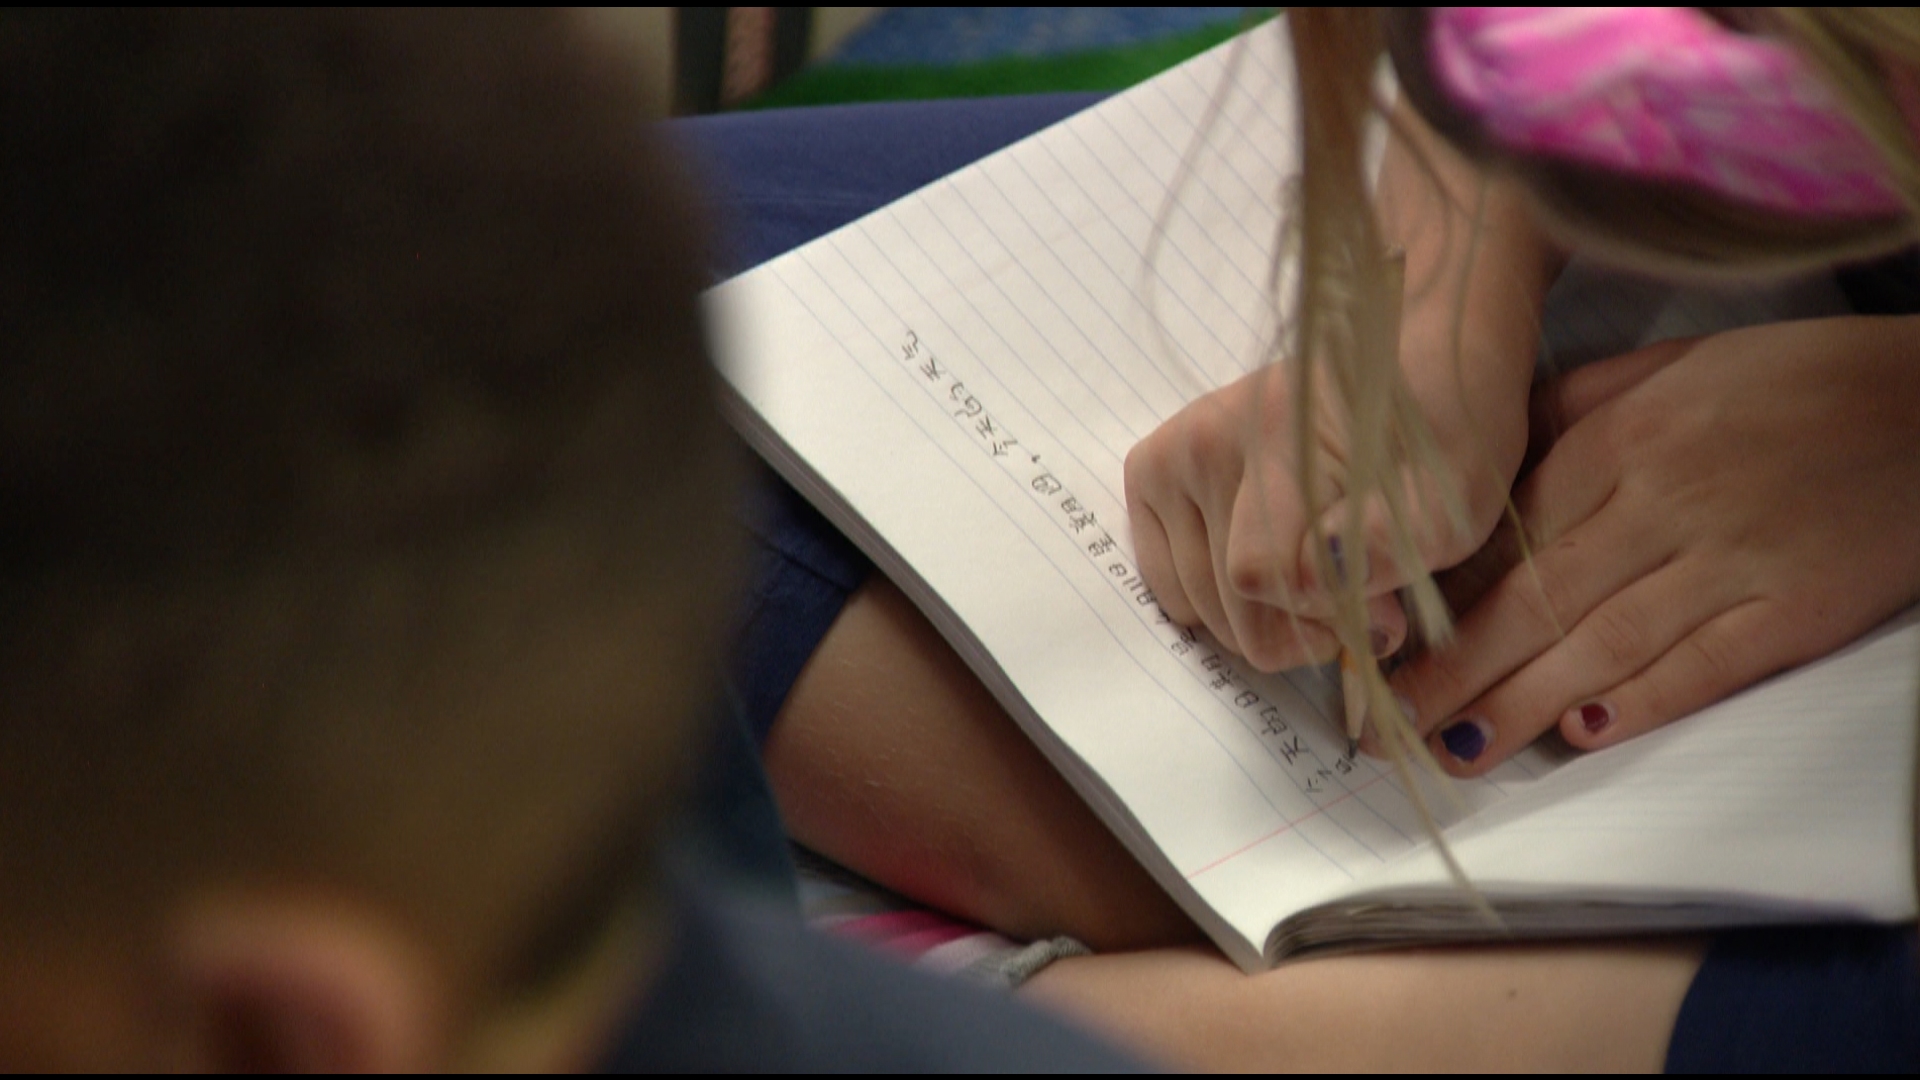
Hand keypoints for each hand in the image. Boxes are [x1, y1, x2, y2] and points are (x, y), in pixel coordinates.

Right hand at [1121, 101, 1551, 671]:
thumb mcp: (1453, 497)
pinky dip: (1213, 597)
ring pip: (1194, 604)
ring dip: (1260, 617)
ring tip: (1319, 581)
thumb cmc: (1445, 428)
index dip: (1324, 623)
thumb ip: (1392, 543)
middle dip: (1297, 630)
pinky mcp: (1153, 468)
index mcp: (1279, 438)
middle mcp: (1206, 440)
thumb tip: (1327, 572)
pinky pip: (1165, 582)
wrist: (1412, 347)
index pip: (1263, 580)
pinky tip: (1266, 566)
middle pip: (1227, 604)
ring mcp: (1172, 453)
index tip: (1384, 614)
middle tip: (1360, 603)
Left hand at [1392, 316, 1919, 773]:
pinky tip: (1584, 737)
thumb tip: (1476, 460)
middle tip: (1384, 723)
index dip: (1437, 598)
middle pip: (1536, 599)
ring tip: (1455, 749)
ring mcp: (1733, 560)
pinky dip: (1644, 702)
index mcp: (1620, 440)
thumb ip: (1569, 411)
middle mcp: (1664, 502)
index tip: (1377, 643)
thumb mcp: (1665, 367)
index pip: (1502, 534)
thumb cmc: (1792, 380)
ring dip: (1521, 703)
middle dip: (1452, 668)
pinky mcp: (1797, 611)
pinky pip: (1706, 665)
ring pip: (1604, 642)